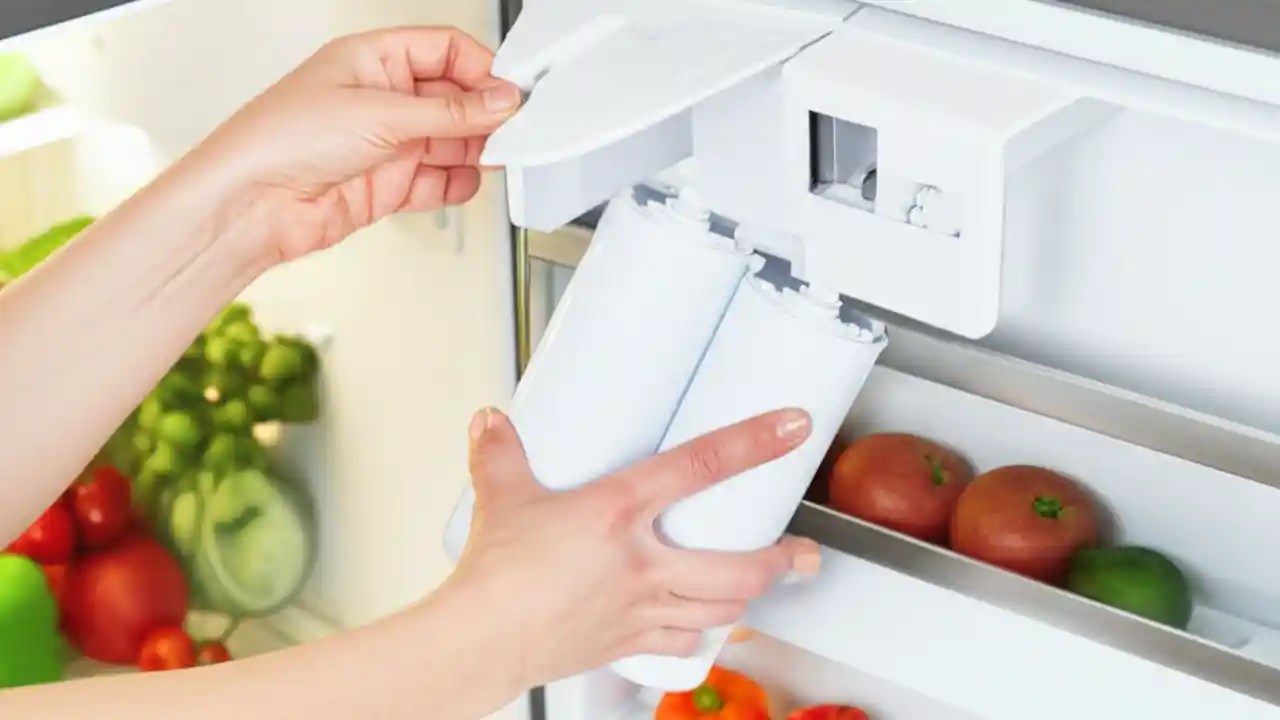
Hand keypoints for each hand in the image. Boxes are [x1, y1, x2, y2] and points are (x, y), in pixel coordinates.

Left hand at [188, 27, 521, 264]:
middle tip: (512, 130)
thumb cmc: (283, 138)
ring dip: (475, 151)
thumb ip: (450, 112)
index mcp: (373, 59)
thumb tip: (499, 100)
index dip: (481, 69)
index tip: (509, 93)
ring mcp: (386, 143)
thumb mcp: (381, 112)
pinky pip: (436, 181)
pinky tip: (463, 182)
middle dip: (483, 115)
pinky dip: (455, 184)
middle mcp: (381, 98)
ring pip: (450, 142)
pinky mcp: (387, 185)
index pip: (445, 51)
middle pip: (454, 99)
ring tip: (493, 157)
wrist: (251, 204)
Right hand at [442, 407, 822, 690]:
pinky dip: (701, 634)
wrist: (479, 642)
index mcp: (617, 512)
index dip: (754, 443)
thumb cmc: (494, 575)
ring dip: (751, 596)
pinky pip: (681, 642)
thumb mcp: (499, 495)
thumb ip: (499, 453)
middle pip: (738, 565)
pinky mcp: (627, 642)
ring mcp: (640, 608)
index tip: (792, 427)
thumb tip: (491, 419)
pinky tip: (705, 626)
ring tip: (768, 581)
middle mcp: (642, 563)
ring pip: (720, 608)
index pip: (701, 467)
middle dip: (781, 558)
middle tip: (803, 549)